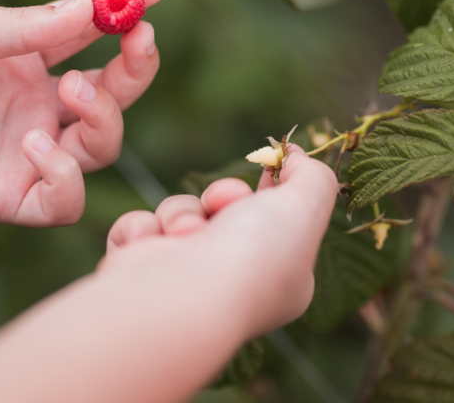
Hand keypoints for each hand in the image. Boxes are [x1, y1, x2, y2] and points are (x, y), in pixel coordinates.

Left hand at [0, 0, 170, 236]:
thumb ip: (39, 26)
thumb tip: (108, 0)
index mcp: (31, 63)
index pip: (97, 39)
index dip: (130, 13)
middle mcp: (40, 109)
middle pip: (116, 96)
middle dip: (137, 69)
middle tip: (136, 41)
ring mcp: (30, 154)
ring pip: (102, 148)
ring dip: (103, 118)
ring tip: (68, 93)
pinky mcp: (13, 197)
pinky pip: (65, 201)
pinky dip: (64, 175)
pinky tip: (32, 144)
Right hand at [101, 145, 339, 336]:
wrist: (179, 297)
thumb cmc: (251, 256)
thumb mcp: (306, 206)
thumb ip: (313, 176)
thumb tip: (294, 157)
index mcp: (279, 276)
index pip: (277, 221)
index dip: (272, 189)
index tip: (269, 167)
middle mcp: (233, 280)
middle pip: (227, 208)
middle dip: (224, 194)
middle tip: (223, 202)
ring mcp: (183, 278)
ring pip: (181, 212)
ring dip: (181, 212)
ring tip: (184, 236)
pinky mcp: (142, 271)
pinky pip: (140, 227)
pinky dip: (141, 229)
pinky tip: (149, 245)